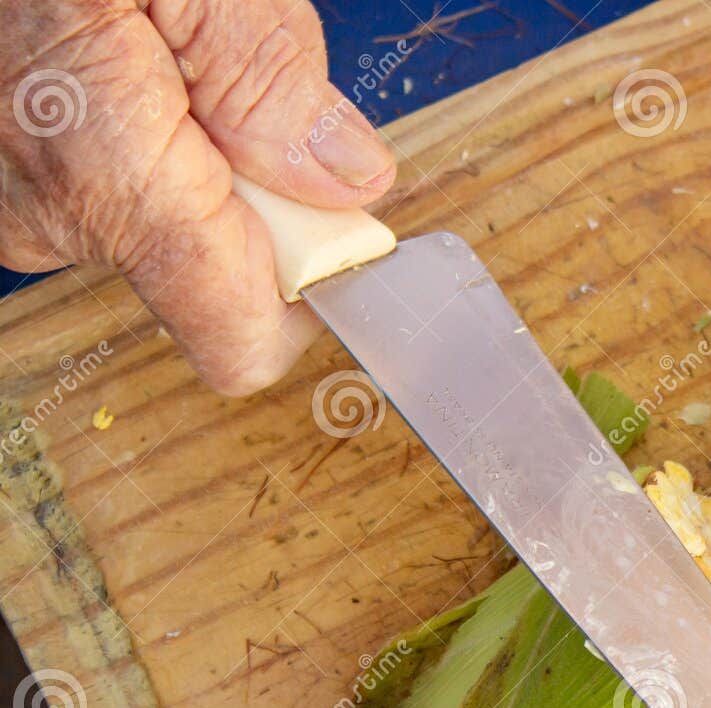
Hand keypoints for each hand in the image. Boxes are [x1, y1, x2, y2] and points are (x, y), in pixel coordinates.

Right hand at [0, 0, 394, 394]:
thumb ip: (267, 74)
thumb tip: (349, 181)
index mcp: (107, 182)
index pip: (243, 342)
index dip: (315, 292)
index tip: (351, 225)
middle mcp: (52, 217)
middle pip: (222, 270)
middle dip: (263, 185)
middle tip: (230, 66)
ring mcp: (21, 197)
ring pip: (174, 217)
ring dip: (210, 144)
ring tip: (166, 37)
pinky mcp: (10, 170)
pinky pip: (120, 179)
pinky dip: (152, 123)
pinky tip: (124, 47)